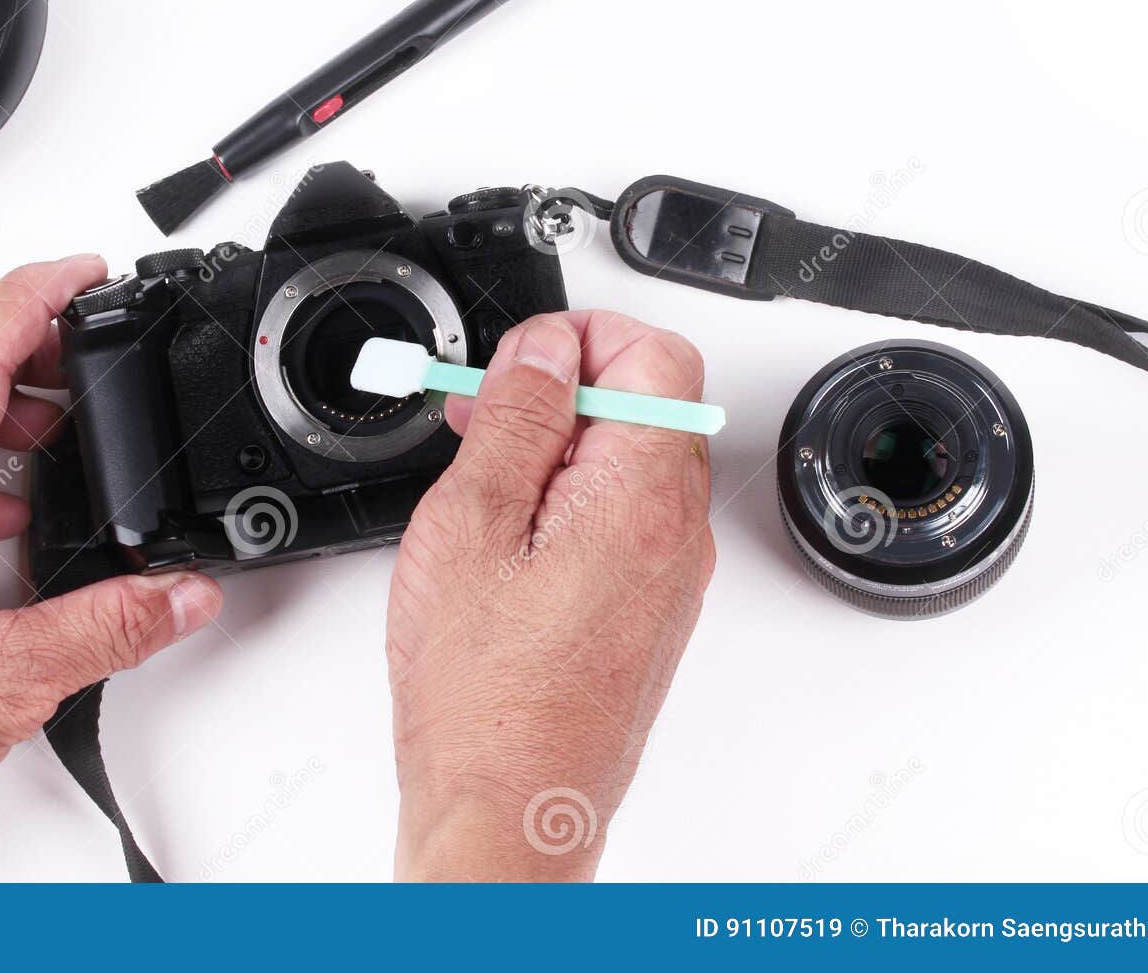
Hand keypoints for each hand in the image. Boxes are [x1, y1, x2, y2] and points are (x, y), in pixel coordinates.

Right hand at [388, 311, 714, 880]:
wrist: (511, 812)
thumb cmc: (487, 701)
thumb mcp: (470, 527)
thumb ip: (514, 421)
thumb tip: (541, 351)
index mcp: (642, 496)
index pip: (656, 353)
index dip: (580, 335)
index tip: (515, 364)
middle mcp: (677, 533)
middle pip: (650, 403)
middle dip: (565, 388)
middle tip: (483, 413)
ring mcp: (670, 576)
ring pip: (634, 461)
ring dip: (562, 446)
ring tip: (482, 481)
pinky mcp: (650, 610)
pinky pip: (626, 519)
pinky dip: (572, 500)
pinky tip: (507, 535)